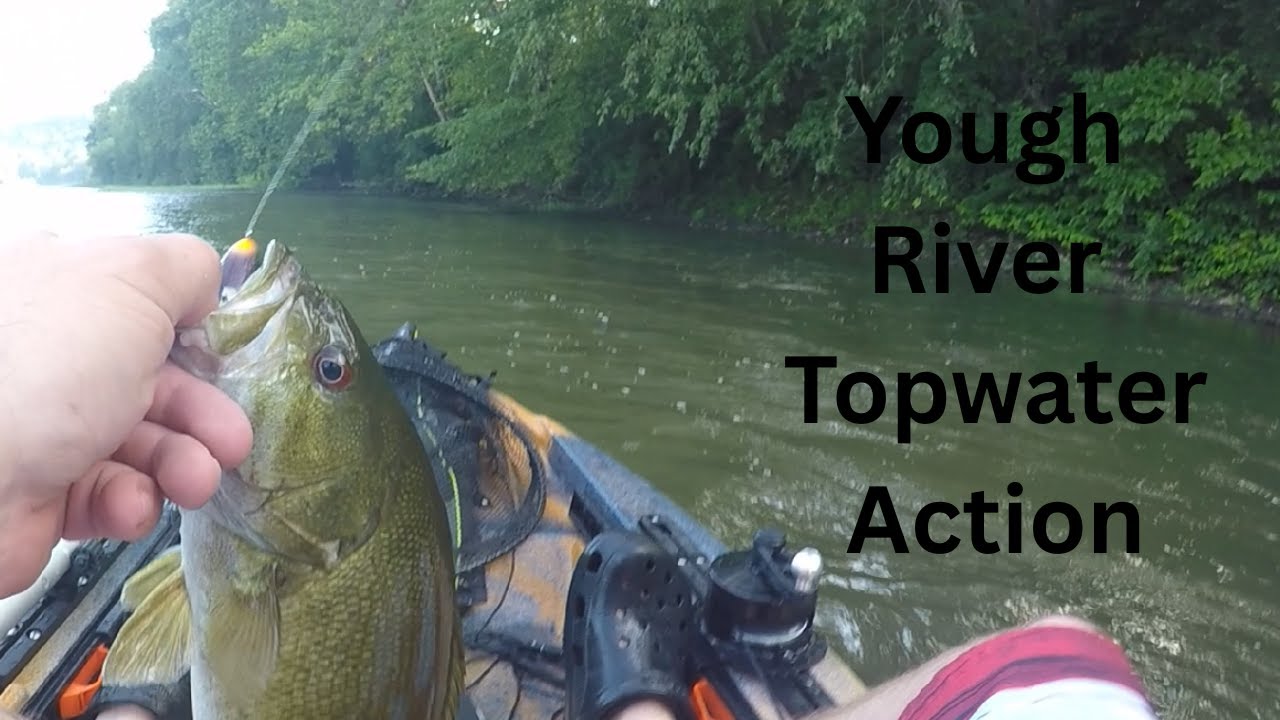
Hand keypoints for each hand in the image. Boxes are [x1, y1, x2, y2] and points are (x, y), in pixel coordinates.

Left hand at [0, 231, 252, 597]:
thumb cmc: (47, 363)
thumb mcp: (132, 278)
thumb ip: (186, 269)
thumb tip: (202, 292)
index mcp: (57, 287)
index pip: (138, 304)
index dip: (190, 335)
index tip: (224, 362)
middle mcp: (46, 352)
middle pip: (153, 381)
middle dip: (203, 415)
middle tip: (233, 443)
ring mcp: (42, 424)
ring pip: (140, 443)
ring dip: (181, 463)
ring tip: (194, 480)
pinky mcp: (40, 493)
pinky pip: (107, 493)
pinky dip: (129, 499)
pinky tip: (128, 501)